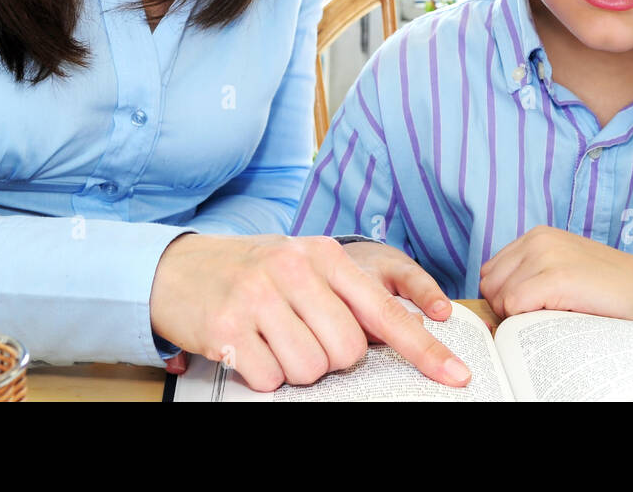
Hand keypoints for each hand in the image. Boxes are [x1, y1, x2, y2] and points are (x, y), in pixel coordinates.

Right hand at [149, 233, 472, 391]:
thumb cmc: (252, 271)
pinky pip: (270, 379)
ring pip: (311, 369)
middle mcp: (293, 270)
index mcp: (323, 254)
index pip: (384, 310)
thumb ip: (347, 293)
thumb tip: (398, 333)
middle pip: (347, 350)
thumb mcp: (303, 265)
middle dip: (330, 357)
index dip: (424, 348)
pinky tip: (248, 347)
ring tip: (272, 338)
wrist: (177, 268)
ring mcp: (259, 298)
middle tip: (300, 335)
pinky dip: (263, 374)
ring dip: (295, 367)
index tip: (454, 374)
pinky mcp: (228, 329)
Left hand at [478, 225, 632, 325]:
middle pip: (490, 285)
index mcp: (537, 236)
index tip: (526, 313)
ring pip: (500, 297)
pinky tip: (555, 320)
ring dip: (517, 317)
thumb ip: (531, 276)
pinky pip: (515, 306)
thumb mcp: (564, 269)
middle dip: (505, 309)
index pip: (491, 272)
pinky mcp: (556, 277)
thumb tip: (496, 306)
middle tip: (537, 320)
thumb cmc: (609, 290)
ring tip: (550, 319)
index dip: (503, 298)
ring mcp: (546, 256)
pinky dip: (526, 321)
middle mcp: (537, 240)